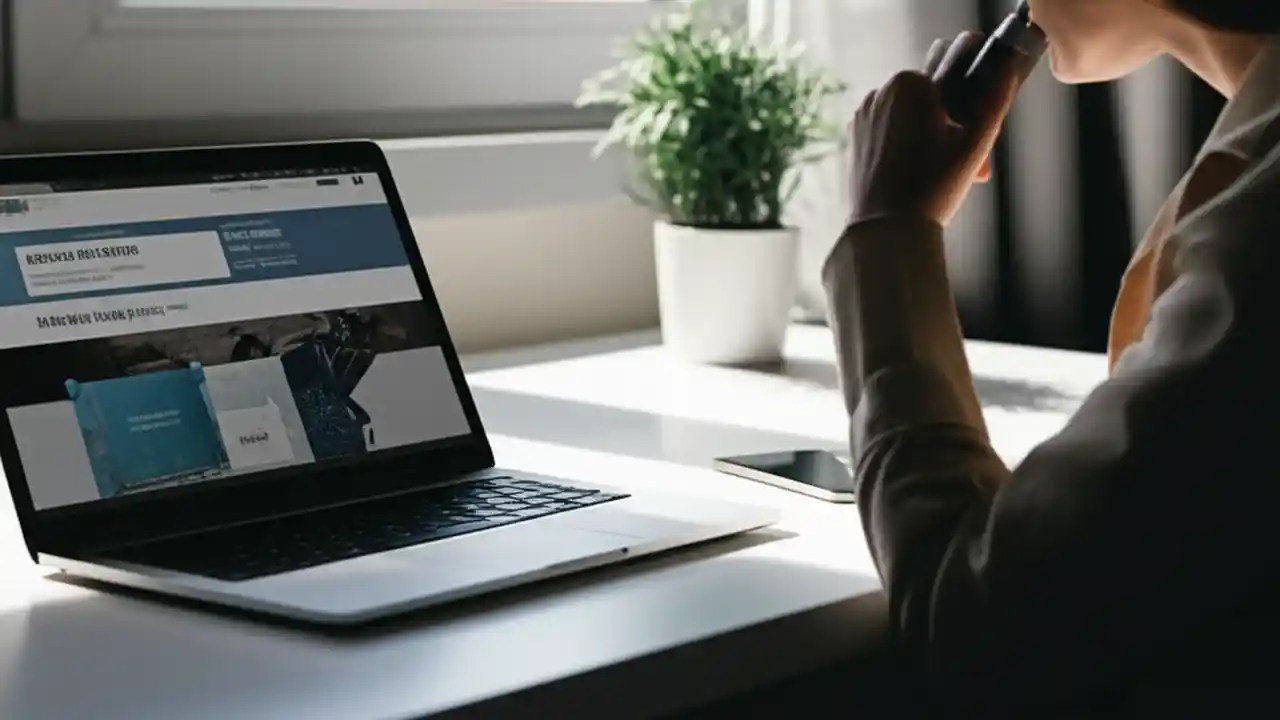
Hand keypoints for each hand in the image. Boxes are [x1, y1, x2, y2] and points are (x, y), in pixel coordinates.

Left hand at [847, 32, 1019, 226]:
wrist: (886, 231)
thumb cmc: (931, 188)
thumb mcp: (975, 144)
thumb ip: (996, 100)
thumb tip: (1009, 68)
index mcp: (910, 82)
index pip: (956, 72)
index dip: (972, 101)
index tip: (973, 135)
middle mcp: (882, 90)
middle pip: (931, 95)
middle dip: (953, 122)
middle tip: (964, 162)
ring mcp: (863, 113)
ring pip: (909, 113)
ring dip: (929, 135)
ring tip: (941, 174)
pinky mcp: (853, 137)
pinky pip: (888, 129)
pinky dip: (903, 145)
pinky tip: (914, 175)